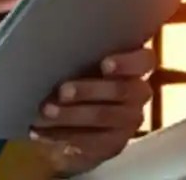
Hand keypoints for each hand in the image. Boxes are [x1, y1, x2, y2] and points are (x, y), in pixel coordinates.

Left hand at [28, 47, 156, 176]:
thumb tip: (53, 41)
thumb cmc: (79, 76)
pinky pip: (91, 142)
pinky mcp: (114, 144)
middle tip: (62, 91)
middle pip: (121, 90)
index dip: (127, 63)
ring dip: (71, 114)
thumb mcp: (82, 61)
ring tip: (45, 112)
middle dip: (88, 90)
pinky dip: (62, 135)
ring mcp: (129, 121)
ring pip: (104, 116)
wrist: (77, 119)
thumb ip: (81, 53)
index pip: (144, 61)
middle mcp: (138, 93)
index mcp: (135, 66)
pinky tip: (42, 131)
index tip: (104, 64)